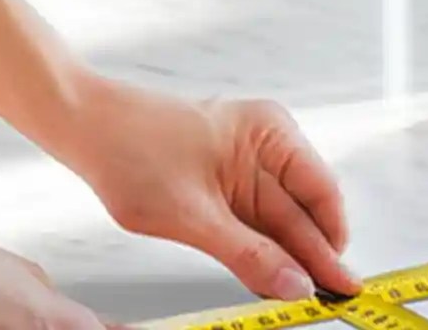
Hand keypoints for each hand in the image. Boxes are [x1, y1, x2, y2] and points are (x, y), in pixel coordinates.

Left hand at [59, 75, 360, 301]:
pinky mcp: (227, 180)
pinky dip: (262, 249)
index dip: (333, 244)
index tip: (344, 284)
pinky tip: (268, 277)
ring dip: (288, 257)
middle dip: (313, 257)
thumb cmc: (131, 150)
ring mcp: (247, 162)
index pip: (321, 195)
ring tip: (301, 296)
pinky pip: (256, 220)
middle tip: (328, 299)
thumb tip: (296, 286)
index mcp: (271, 134)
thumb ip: (249, 254)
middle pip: (303, 211)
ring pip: (280, 220)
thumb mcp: (192, 214)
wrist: (83, 127)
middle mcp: (267, 144)